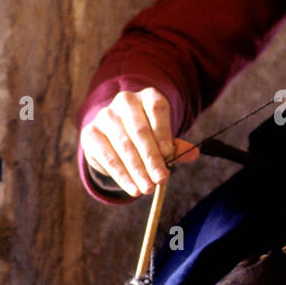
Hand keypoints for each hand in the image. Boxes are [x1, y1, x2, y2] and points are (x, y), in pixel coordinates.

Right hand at [80, 86, 198, 197]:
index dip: (163, 132)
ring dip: (137, 170)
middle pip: (139, 130)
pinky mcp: (91, 133)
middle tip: (161, 180)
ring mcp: (105, 115)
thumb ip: (175, 146)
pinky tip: (132, 188)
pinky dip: (122, 176)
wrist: (113, 132)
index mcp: (148, 96)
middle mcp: (125, 101)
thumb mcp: (163, 137)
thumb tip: (194, 154)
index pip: (157, 108)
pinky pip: (108, 157)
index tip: (169, 154)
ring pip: (123, 146)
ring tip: (147, 188)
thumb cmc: (146, 135)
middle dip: (151, 158)